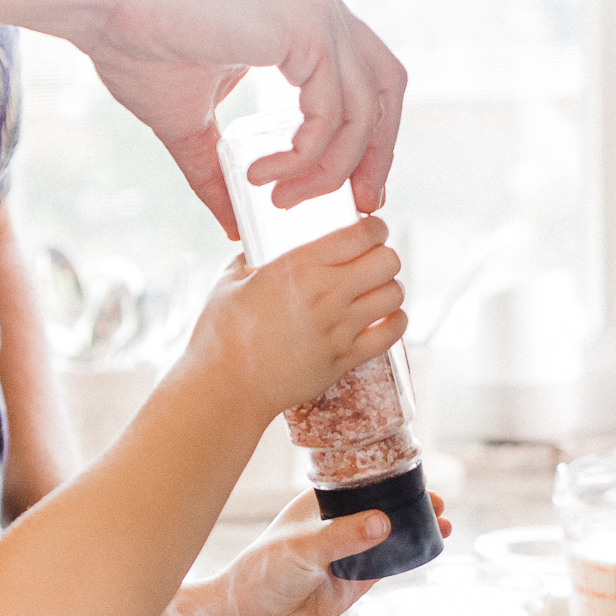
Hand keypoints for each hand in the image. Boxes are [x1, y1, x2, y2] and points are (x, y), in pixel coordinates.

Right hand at [78, 0, 405, 237]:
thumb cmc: (133, 42)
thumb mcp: (187, 122)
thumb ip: (216, 168)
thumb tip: (232, 225)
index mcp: (300, 13)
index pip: (364, 77)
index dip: (366, 137)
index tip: (348, 189)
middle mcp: (320, 2)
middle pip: (388, 87)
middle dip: (378, 152)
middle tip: (357, 204)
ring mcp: (319, 8)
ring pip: (364, 110)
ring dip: (328, 169)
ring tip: (277, 196)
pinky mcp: (306, 25)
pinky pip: (332, 113)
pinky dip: (305, 155)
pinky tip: (261, 174)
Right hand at [183, 214, 406, 425]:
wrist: (225, 387)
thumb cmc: (221, 334)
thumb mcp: (230, 281)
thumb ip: (254, 259)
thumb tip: (263, 249)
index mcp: (299, 267)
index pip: (363, 234)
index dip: (373, 228)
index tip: (367, 232)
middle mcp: (326, 294)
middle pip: (388, 261)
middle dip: (382, 257)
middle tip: (368, 262)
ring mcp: (339, 329)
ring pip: (394, 295)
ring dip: (387, 289)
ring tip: (372, 292)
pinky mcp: (344, 359)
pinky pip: (392, 334)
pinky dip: (393, 322)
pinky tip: (379, 320)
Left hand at [190, 490, 451, 615]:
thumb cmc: (261, 576)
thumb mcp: (302, 549)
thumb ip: (343, 537)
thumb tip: (384, 522)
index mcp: (316, 504)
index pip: (359, 481)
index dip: (388, 476)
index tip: (416, 476)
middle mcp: (333, 525)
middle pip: (379, 507)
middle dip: (409, 503)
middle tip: (437, 503)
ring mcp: (345, 554)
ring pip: (388, 536)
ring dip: (414, 529)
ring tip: (442, 524)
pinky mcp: (352, 582)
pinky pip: (387, 565)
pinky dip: (409, 557)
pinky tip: (429, 548)